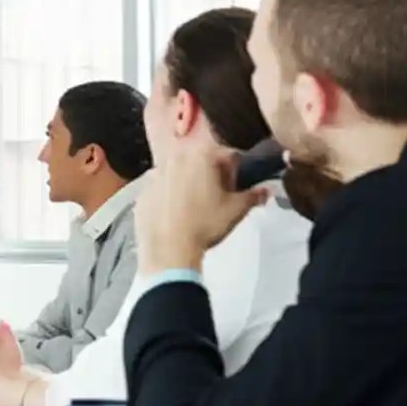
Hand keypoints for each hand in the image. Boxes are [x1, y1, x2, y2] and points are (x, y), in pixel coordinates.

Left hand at [134, 142, 268, 277]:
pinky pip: (161, 189)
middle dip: (211, 176)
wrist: (168, 250)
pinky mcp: (141, 193)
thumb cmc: (204, 225)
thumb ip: (253, 195)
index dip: (235, 172)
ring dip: (189, 184)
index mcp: (199, 156)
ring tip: (196, 209)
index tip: (235, 188)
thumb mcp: (235, 210)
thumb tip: (265, 191)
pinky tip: (176, 216)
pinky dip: (169, 197)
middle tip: (217, 198)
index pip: (226, 155)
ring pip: (179, 174)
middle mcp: (174, 159)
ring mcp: (153, 175)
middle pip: (200, 161)